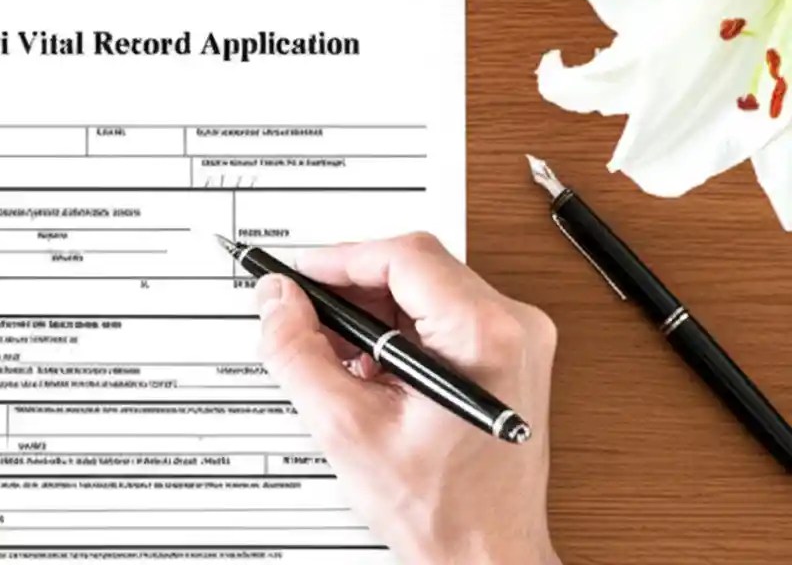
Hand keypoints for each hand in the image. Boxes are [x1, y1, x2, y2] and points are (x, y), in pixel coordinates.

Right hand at [255, 233, 559, 564]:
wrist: (487, 555)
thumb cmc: (444, 511)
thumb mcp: (348, 428)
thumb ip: (299, 354)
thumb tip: (277, 303)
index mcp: (487, 335)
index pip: (403, 258)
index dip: (339, 260)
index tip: (299, 276)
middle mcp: (513, 327)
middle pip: (414, 267)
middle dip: (351, 288)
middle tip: (305, 315)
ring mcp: (516, 340)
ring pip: (424, 289)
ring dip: (371, 312)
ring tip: (335, 354)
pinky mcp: (507, 355)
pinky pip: (440, 316)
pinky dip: (395, 331)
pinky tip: (368, 368)